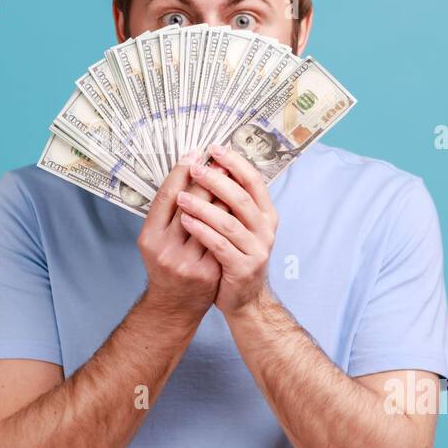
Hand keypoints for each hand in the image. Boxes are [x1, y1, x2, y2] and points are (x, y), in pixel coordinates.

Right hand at [136, 152, 221, 318]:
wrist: (174, 305)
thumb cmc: (165, 265)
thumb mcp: (155, 239)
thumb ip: (167, 213)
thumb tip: (185, 173)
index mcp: (150, 237)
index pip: (166, 196)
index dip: (180, 172)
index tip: (193, 153)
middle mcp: (166, 249)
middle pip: (190, 203)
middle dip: (207, 178)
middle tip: (218, 159)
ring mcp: (188, 262)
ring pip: (211, 219)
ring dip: (222, 195)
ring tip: (230, 176)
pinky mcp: (208, 272)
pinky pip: (223, 237)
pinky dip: (230, 218)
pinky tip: (237, 203)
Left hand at [175, 143, 278, 316]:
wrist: (244, 298)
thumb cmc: (236, 256)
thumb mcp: (241, 226)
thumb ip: (232, 201)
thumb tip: (213, 165)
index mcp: (266, 213)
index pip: (253, 180)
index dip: (234, 163)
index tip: (213, 149)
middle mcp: (265, 229)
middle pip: (241, 198)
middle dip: (216, 181)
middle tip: (194, 168)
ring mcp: (256, 250)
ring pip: (228, 222)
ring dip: (203, 206)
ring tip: (181, 197)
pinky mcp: (243, 268)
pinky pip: (219, 245)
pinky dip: (202, 231)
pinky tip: (186, 221)